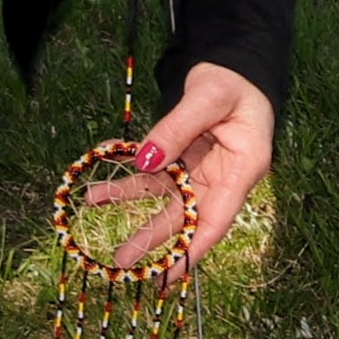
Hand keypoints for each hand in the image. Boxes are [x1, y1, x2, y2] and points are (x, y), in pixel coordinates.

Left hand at [90, 62, 275, 275]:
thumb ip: (177, 128)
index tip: (169, 275)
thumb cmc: (234, 80)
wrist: (234, 63)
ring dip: (130, 202)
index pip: (216, 219)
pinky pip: (153, 173)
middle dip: (152, 236)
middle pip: (185, 214)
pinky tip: (101, 181)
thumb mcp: (208, 97)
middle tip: (122, 260)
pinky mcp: (183, 158)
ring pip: (163, 195)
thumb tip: (144, 161)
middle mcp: (222, 176)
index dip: (192, 250)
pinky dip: (128, 177)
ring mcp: (201, 169)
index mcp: (243, 169)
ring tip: (95, 202)